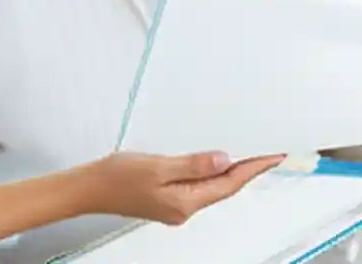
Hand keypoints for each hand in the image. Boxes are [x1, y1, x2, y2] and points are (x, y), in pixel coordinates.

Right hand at [80, 151, 284, 224]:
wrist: (88, 189)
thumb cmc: (115, 178)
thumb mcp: (158, 166)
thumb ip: (193, 164)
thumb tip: (224, 160)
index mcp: (185, 202)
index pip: (229, 184)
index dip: (253, 168)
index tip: (272, 156)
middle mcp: (183, 209)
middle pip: (223, 188)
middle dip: (246, 170)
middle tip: (266, 153)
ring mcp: (175, 206)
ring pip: (211, 187)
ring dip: (228, 171)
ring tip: (246, 154)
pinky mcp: (166, 199)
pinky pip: (196, 186)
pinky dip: (208, 172)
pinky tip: (210, 161)